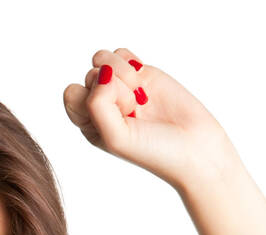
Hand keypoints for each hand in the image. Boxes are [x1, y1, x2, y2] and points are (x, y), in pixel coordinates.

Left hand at [63, 48, 238, 191]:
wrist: (194, 146)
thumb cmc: (152, 150)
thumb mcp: (115, 137)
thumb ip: (97, 105)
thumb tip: (102, 70)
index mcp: (87, 122)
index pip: (72, 94)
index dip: (93, 99)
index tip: (118, 117)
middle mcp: (100, 104)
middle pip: (88, 76)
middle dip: (113, 91)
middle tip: (134, 111)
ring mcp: (120, 87)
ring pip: (102, 59)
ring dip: (122, 74)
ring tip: (140, 97)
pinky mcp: (140, 74)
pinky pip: (120, 53)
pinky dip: (130, 63)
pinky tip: (143, 81)